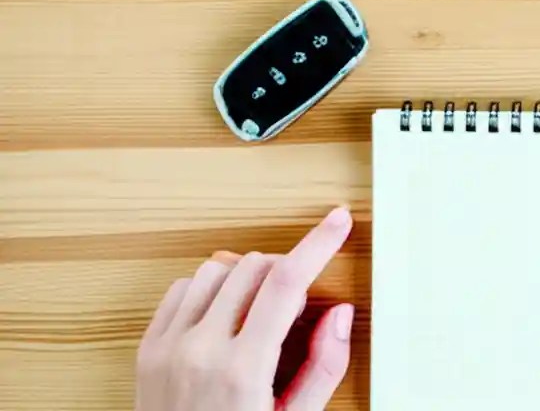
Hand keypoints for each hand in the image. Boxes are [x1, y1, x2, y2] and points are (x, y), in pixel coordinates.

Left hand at [136, 207, 354, 410]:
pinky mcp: (147, 349)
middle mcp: (201, 351)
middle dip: (285, 269)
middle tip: (298, 299)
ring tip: (259, 309)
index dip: (317, 244)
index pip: (286, 282)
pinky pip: (181, 288)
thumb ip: (324, 367)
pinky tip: (224, 315)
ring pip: (216, 269)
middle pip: (253, 266)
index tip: (337, 222)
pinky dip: (209, 290)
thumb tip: (340, 313)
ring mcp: (168, 348)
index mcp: (243, 370)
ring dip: (246, 278)